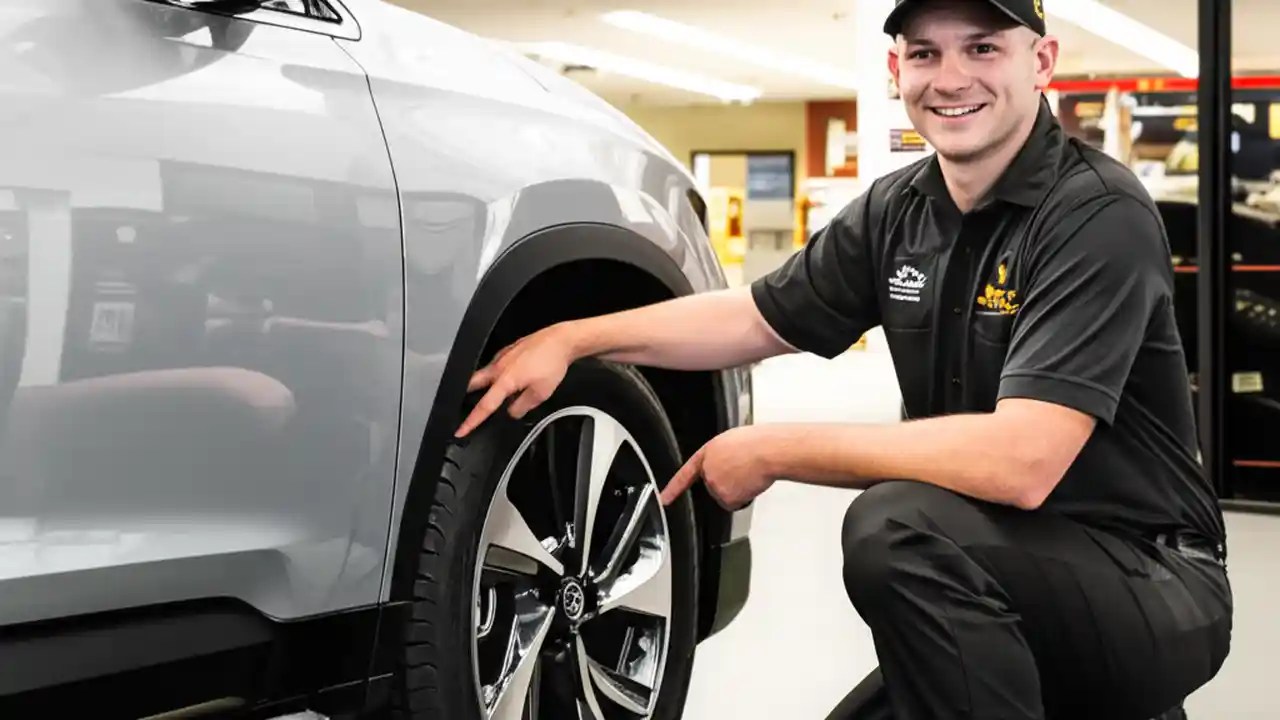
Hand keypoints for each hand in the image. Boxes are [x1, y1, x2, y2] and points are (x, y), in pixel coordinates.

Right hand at [455, 324, 578, 437]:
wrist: (562, 340)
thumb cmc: (552, 362)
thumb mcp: (541, 393)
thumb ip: (522, 406)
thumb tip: (512, 412)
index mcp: (505, 380)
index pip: (484, 406)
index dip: (471, 421)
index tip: (461, 430)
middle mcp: (499, 367)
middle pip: (473, 383)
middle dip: (465, 395)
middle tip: (463, 407)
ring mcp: (503, 356)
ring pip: (484, 373)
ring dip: (483, 385)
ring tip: (492, 395)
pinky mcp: (509, 350)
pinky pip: (496, 365)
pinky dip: (496, 375)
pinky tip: (507, 380)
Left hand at [659, 426, 779, 509]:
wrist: (766, 451)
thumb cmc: (757, 443)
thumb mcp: (732, 442)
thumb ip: (721, 456)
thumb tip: (727, 466)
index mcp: (708, 452)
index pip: (686, 473)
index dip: (674, 487)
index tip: (664, 498)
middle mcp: (707, 469)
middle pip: (714, 486)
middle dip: (728, 483)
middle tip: (744, 471)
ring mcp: (714, 484)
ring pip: (725, 496)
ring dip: (738, 490)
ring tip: (750, 474)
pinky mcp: (724, 496)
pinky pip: (734, 503)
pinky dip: (744, 498)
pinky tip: (750, 484)